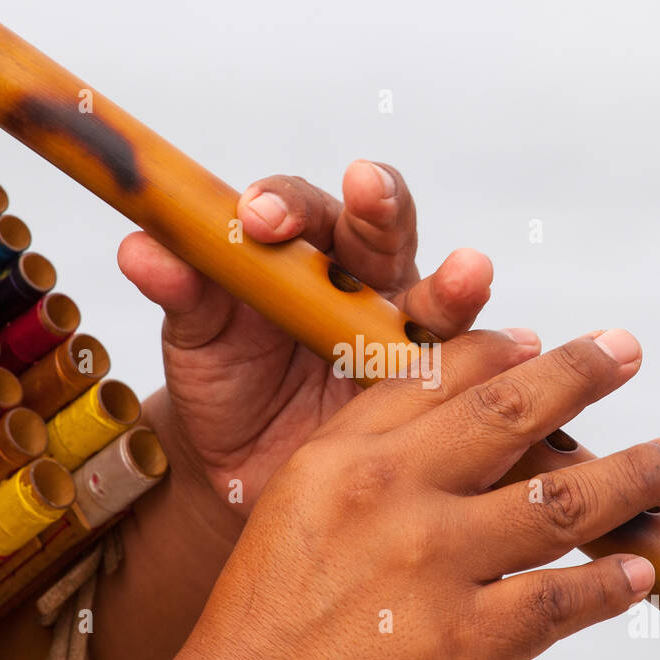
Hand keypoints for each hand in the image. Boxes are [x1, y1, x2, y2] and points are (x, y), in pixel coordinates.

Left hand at [118, 160, 492, 515]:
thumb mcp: (197, 338)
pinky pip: (468, 372)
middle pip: (381, 229)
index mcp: (300, 251)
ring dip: (456, 283)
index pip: (302, 207)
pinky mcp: (433, 389)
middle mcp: (360, 279)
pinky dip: (494, 361)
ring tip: (469, 274)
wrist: (248, 467)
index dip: (285, 203)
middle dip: (379, 206)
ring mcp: (403, 333)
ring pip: (439, 297)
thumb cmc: (225, 383)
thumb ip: (181, 291)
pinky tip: (519, 352)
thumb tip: (140, 247)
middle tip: (368, 192)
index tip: (258, 218)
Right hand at [144, 327, 659, 659]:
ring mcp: (433, 566)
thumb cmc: (265, 625)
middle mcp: (390, 495)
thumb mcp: (296, 514)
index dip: (501, 350)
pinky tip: (639, 569)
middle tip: (626, 350)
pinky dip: (611, 583)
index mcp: (343, 457)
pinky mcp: (466, 642)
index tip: (542, 340)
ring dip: (635, 473)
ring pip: (562, 499)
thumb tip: (467, 452)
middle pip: (511, 412)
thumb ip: (374, 472)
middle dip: (582, 373)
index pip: (438, 376)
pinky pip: (563, 599)